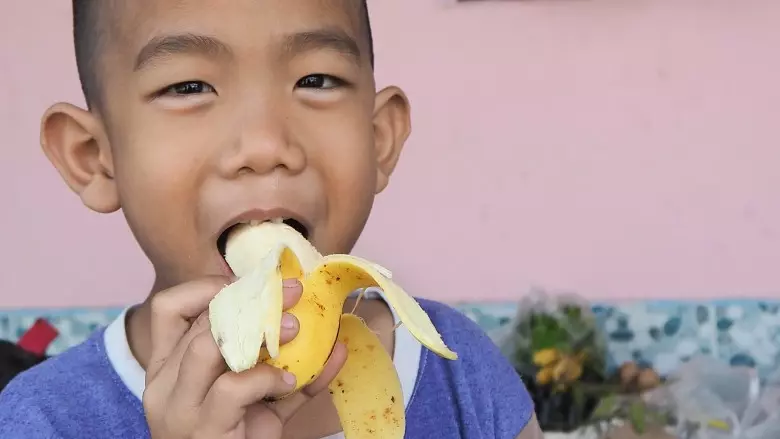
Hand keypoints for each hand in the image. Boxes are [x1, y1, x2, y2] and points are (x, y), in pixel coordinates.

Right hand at [142, 276, 346, 438]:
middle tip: (293, 291)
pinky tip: (289, 381)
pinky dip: (267, 378)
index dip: (207, 286)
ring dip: (258, 330)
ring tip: (295, 328)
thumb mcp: (257, 399)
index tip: (253, 284)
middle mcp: (163, 385)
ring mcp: (179, 409)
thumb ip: (284, 366)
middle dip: (251, 298)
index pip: (167, 308)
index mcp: (167, 368)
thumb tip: (333, 339)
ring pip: (205, 346)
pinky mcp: (203, 431)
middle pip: (198, 321)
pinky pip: (233, 388)